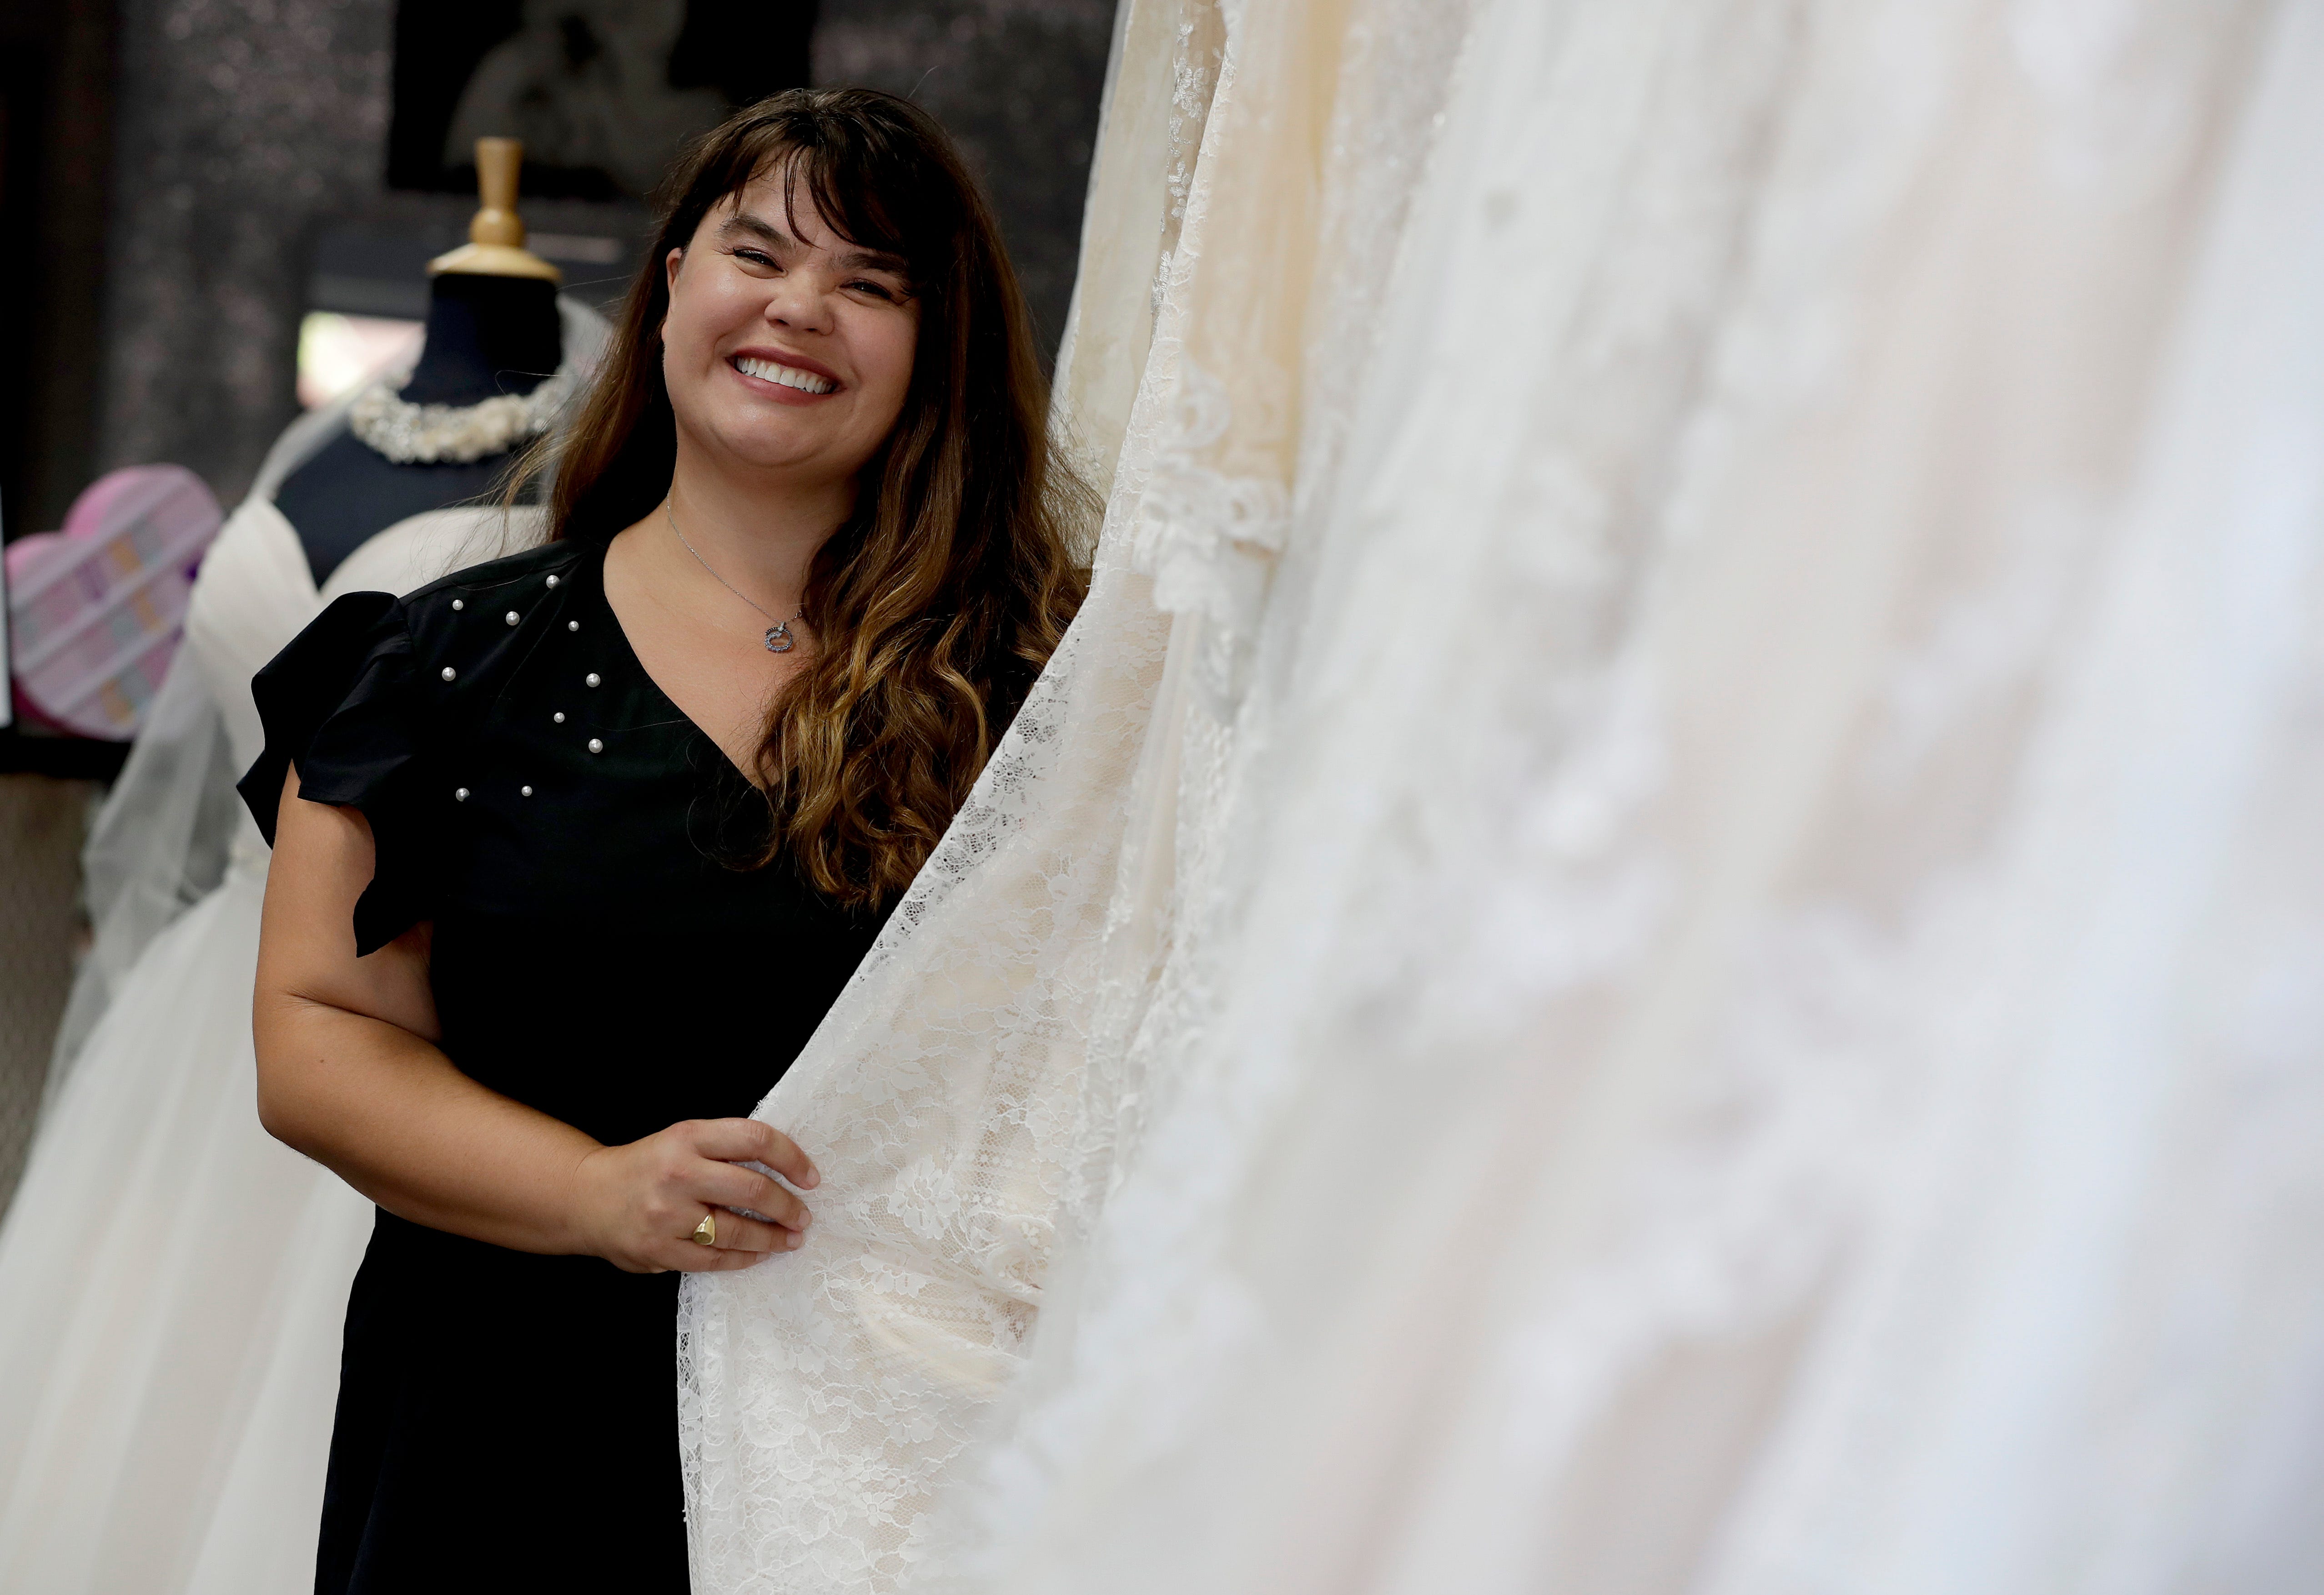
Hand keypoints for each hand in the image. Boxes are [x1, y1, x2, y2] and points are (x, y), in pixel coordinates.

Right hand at [569, 1118, 818, 1272]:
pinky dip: (743, 1258)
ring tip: (790, 1239)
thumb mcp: (682, 1140)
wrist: (586, 1196)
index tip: (810, 1177)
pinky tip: (757, 1255)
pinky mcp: (659, 1249)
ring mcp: (667, 1215)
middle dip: (788, 1206)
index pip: (755, 1139)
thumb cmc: (647, 1166)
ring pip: (737, 1230)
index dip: (792, 1157)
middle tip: (804, 1216)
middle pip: (753, 1189)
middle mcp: (679, 1173)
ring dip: (772, 1238)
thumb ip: (725, 1148)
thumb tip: (785, 1167)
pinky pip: (714, 1259)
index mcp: (688, 1137)